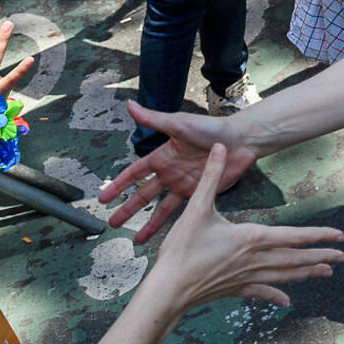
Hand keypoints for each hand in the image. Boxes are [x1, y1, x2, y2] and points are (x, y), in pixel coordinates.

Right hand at [98, 106, 254, 242]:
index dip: (118, 185)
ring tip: (136, 239)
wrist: (240, 140)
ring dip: (149, 222)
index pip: (134, 173)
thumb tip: (129, 104)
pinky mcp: (200, 193)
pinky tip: (167, 234)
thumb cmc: (211, 128)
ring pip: (161, 208)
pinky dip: (175, 223)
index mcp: (163, 156)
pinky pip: (183, 211)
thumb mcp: (178, 123)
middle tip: (112, 223)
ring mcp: (184, 184)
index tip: (103, 198)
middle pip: (144, 194)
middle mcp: (171, 172)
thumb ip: (153, 119)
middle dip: (127, 209)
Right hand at [141, 145, 343, 310]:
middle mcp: (254, 259)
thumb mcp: (197, 208)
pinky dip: (276, 295)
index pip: (293, 236)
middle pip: (295, 258)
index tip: (339, 236)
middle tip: (342, 257)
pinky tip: (287, 302)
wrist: (167, 289)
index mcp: (251, 238)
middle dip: (320, 256)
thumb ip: (211, 176)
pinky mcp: (234, 289)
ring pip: (283, 275)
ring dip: (306, 272)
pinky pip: (261, 291)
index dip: (318, 235)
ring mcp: (246, 276)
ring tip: (326, 272)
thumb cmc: (182, 249)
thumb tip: (221, 146)